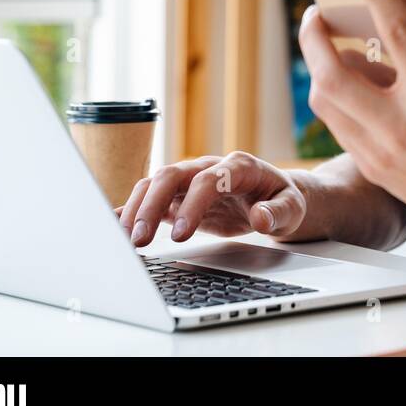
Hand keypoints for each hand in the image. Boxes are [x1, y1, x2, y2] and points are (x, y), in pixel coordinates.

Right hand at [114, 151, 307, 247]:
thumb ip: (278, 212)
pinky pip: (151, 198)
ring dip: (136, 209)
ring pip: (154, 185)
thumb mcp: (293, 207)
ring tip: (124, 240)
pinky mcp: (179, 197)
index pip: (208, 180)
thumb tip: (260, 218)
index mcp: (238, 166)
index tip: (181, 235)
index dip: (193, 205)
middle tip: (139, 239)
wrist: (276, 195)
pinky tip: (112, 224)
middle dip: (151, 205)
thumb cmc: (284, 199)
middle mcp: (208, 167)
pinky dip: (131, 209)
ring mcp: (190, 180)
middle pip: (171, 176)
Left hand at [297, 0, 405, 233]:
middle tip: (315, 13)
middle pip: (334, 74)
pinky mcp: (373, 169)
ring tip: (333, 47)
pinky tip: (351, 82)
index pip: (397, 33)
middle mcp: (401, 129)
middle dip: (314, 37)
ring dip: (320, 68)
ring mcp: (381, 154)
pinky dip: (335, 97)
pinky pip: (337, 125)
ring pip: (325, 102)